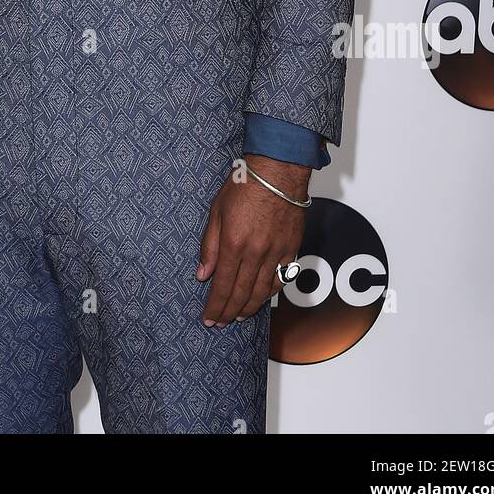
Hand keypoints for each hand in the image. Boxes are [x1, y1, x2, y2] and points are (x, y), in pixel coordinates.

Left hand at [197, 153, 308, 326]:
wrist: (278, 171)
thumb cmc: (245, 185)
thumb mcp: (216, 211)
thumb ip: (209, 245)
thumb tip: (203, 274)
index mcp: (233, 244)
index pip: (222, 286)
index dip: (215, 306)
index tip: (209, 318)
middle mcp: (255, 253)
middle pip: (242, 294)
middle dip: (229, 312)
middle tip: (221, 322)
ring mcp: (276, 253)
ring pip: (262, 292)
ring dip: (248, 308)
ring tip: (238, 316)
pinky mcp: (291, 249)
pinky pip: (280, 279)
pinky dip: (269, 294)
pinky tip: (261, 298)